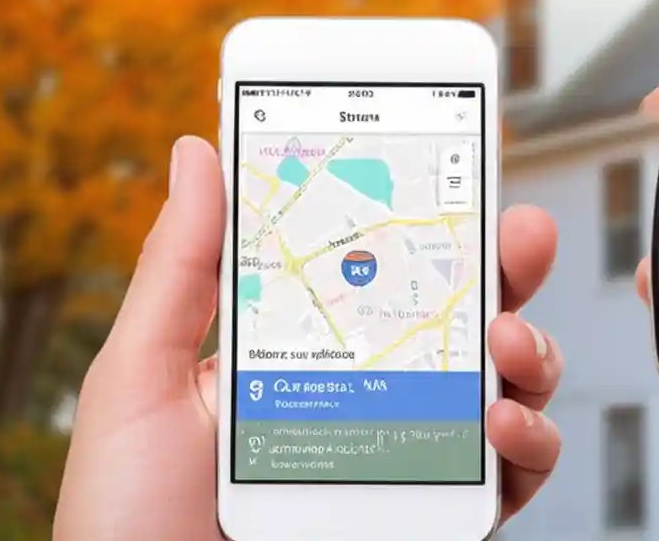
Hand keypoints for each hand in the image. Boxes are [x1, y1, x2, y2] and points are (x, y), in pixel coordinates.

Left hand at [54, 137, 562, 539]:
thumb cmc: (126, 516)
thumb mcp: (139, 377)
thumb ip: (179, 267)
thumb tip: (199, 153)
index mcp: (307, 346)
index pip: (381, 265)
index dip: (427, 216)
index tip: (453, 162)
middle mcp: (373, 391)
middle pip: (464, 312)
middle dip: (508, 263)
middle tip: (520, 232)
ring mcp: (412, 452)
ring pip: (508, 382)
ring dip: (532, 347)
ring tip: (507, 337)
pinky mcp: (439, 516)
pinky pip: (514, 472)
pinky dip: (532, 440)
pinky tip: (502, 422)